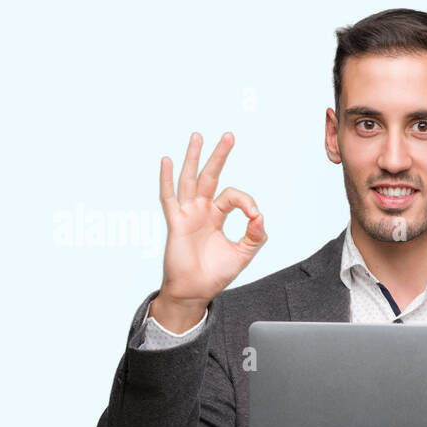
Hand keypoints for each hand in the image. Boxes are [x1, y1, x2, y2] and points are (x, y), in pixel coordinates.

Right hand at [153, 132, 266, 327]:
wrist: (195, 291)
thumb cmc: (215, 274)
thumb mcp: (242, 254)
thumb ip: (254, 236)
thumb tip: (260, 216)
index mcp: (216, 216)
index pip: (232, 196)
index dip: (246, 201)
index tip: (254, 216)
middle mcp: (201, 211)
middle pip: (210, 176)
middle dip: (219, 156)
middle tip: (229, 136)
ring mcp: (187, 214)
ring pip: (190, 180)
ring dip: (194, 158)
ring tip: (198, 136)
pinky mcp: (176, 223)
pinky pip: (169, 198)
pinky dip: (167, 179)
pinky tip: (167, 161)